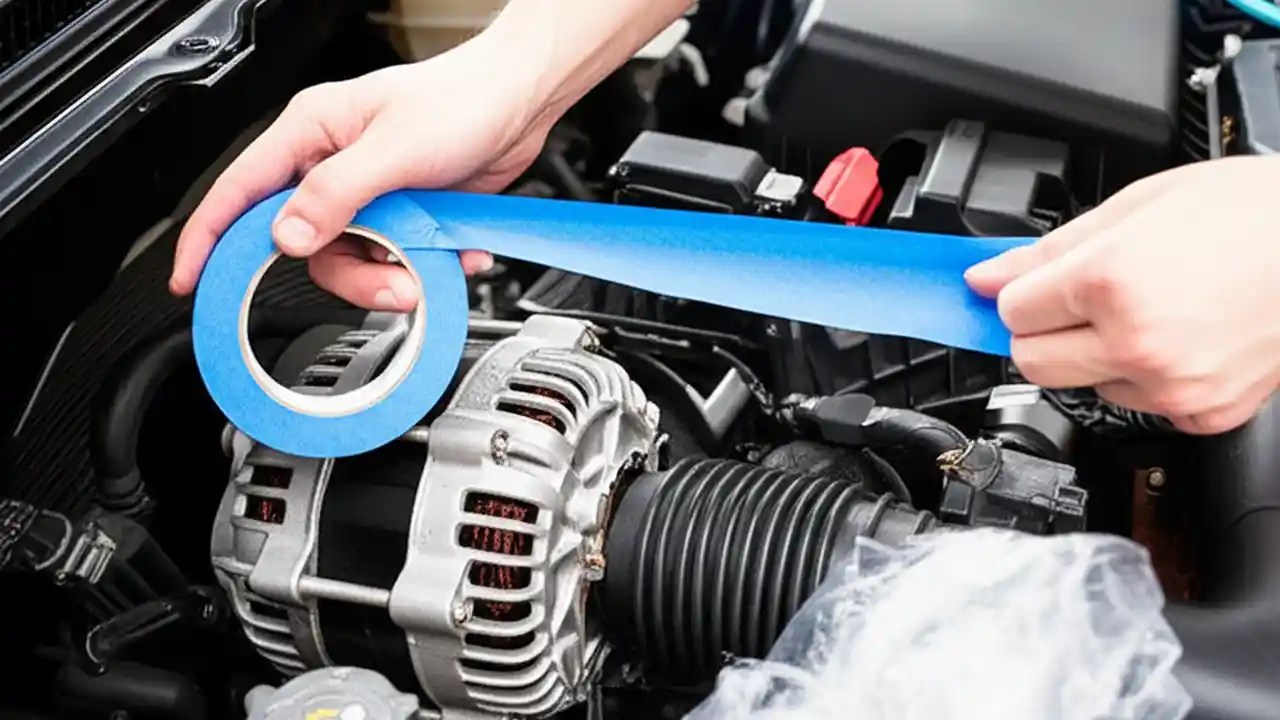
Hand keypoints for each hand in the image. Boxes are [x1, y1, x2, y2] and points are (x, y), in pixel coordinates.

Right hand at [169, 37, 553, 310]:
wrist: (521, 101)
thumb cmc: (461, 99)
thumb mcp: (392, 150)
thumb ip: (336, 194)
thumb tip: (288, 235)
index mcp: (311, 133)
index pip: (240, 190)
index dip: (210, 238)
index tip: (192, 280)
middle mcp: (332, 163)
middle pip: (307, 244)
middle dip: (352, 273)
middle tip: (390, 283)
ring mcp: (369, 191)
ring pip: (354, 258)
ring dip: (394, 274)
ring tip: (431, 269)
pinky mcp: (404, 211)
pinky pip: (394, 256)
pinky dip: (424, 265)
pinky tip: (453, 252)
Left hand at [965, 156, 1279, 434]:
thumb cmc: (1249, 214)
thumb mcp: (1135, 207)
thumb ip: (1046, 251)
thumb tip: (985, 277)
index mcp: (1110, 282)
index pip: (1013, 312)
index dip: (1024, 293)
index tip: (1040, 285)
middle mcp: (1137, 342)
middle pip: (1032, 362)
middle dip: (1044, 332)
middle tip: (1078, 303)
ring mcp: (1172, 385)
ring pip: (1086, 385)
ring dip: (1099, 355)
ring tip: (1152, 309)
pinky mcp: (1203, 413)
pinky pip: (1140, 405)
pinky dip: (1147, 377)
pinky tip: (1181, 338)